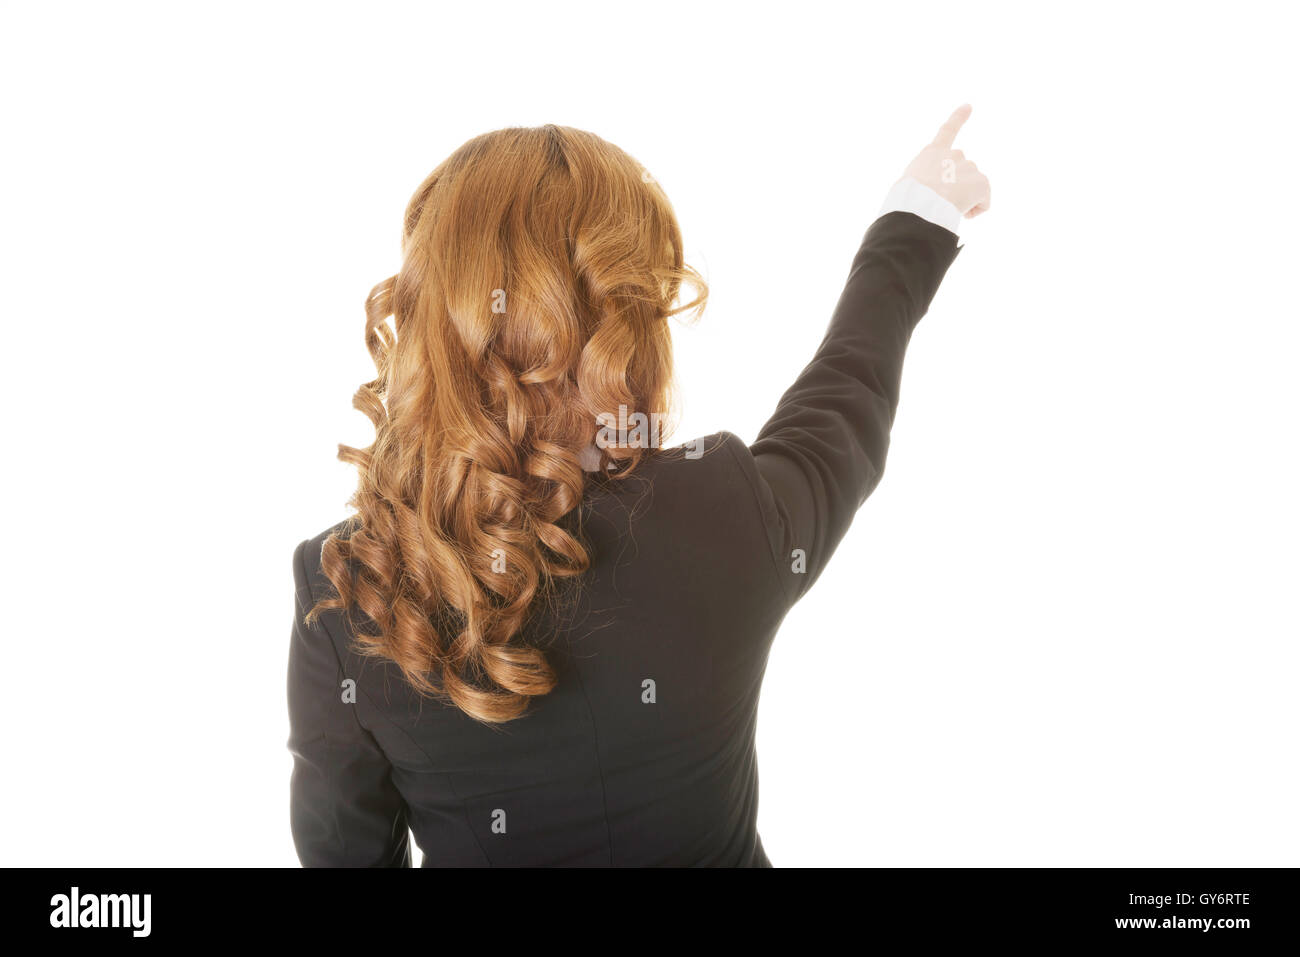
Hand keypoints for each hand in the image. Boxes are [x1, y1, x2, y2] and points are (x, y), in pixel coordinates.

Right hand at [898, 104, 990, 218]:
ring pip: (972, 189)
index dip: (959, 117)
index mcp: (932, 153)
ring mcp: (969, 167)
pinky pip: (983, 202)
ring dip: (964, 199)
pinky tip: (961, 214)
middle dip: (957, 187)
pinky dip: (975, 210)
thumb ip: (924, 181)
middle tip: (940, 201)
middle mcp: (953, 155)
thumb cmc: (906, 201)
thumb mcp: (907, 184)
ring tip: (946, 208)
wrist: (920, 206)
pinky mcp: (982, 182)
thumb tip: (939, 195)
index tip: (968, 106)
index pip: (947, 131)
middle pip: (961, 172)